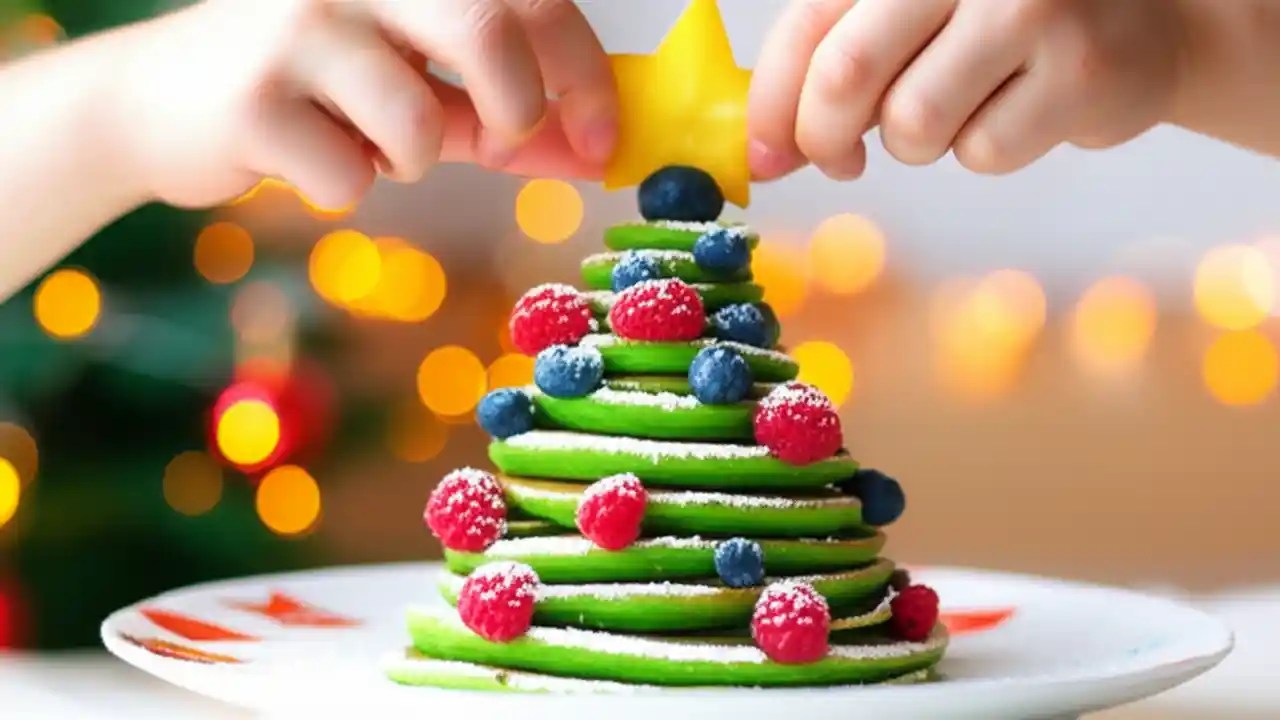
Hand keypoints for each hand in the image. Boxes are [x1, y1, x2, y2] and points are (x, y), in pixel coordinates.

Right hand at [113, 0, 616, 208]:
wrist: (156, 104)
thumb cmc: (310, 89)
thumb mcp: (412, 85)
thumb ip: (495, 112)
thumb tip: (587, 154)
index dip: (582, 72)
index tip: (603, 140)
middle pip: (487, 29)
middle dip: (517, 106)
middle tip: (501, 141)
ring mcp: (296, 26)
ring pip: (418, 123)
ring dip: (414, 159)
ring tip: (365, 142)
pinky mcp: (253, 98)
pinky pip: (351, 177)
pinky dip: (347, 186)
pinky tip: (304, 155)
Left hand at [747, 0, 1185, 179]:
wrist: (1146, 21)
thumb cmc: (1000, 24)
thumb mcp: (910, 13)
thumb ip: (835, 59)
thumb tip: (766, 151)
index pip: (809, 22)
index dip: (771, 101)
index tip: (764, 155)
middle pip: (845, 74)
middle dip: (825, 137)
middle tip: (838, 160)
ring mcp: (1033, 7)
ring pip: (912, 124)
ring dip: (917, 141)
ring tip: (959, 106)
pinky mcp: (1084, 72)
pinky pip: (983, 153)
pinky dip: (984, 150)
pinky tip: (1020, 109)